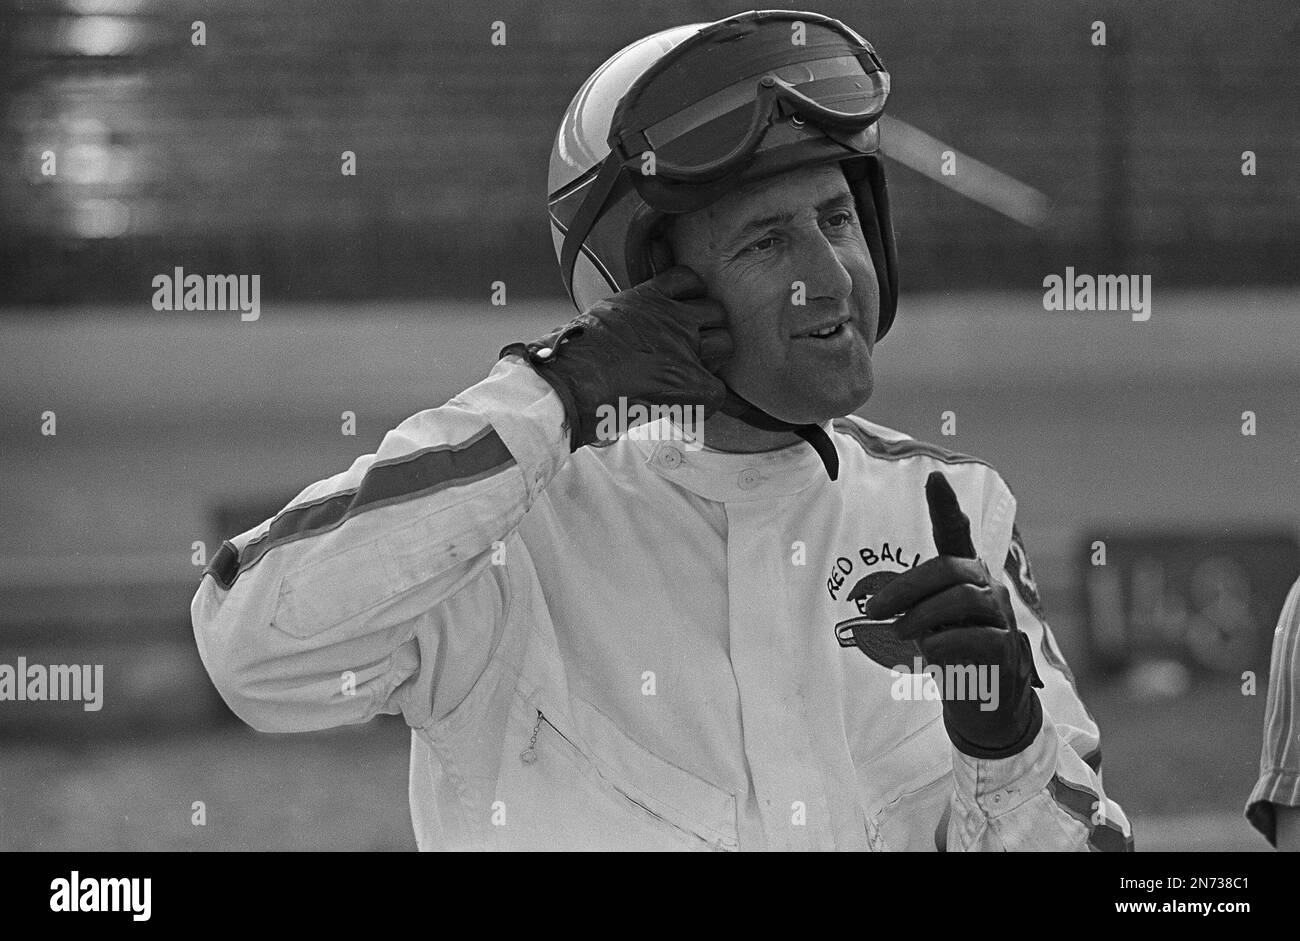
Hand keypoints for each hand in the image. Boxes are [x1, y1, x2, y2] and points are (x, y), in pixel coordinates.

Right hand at [499, 267, 732, 450]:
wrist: (567, 386)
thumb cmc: (569, 359)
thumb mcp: (599, 320)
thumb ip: (626, 319)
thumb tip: (626, 336)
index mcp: (646, 297)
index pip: (689, 280)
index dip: (690, 298)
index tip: (681, 313)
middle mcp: (671, 316)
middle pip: (715, 311)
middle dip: (705, 330)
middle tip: (684, 352)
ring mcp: (684, 347)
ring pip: (724, 344)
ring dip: (711, 361)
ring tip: (686, 377)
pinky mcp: (690, 382)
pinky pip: (719, 392)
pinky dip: (705, 404)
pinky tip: (682, 408)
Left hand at [861, 471, 1043, 757]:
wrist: (986, 707)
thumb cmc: (953, 656)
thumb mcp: (929, 624)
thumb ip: (912, 606)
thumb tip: (874, 604)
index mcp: (966, 577)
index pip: (957, 535)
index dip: (946, 507)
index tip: (934, 477)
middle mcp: (989, 589)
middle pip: (951, 569)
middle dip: (907, 587)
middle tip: (874, 610)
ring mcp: (1003, 619)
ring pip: (964, 598)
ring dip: (924, 614)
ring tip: (901, 634)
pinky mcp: (1008, 652)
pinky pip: (979, 637)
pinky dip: (947, 642)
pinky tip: (930, 653)